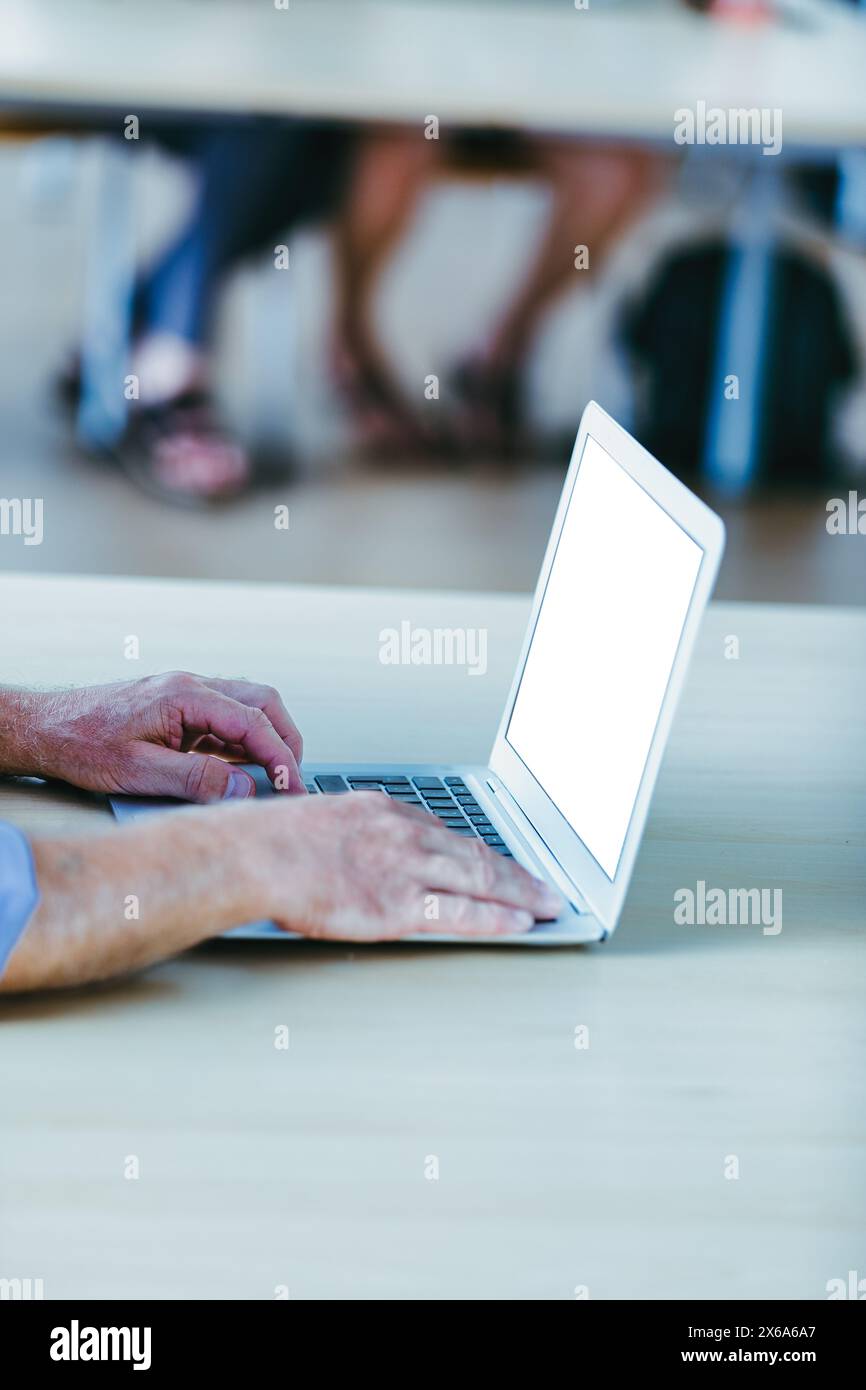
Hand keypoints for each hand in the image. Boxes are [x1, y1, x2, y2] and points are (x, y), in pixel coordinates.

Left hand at [4, 673, 303, 799]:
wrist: (46, 728)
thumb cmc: (80, 743)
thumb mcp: (138, 771)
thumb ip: (196, 779)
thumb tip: (243, 788)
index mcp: (185, 695)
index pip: (253, 721)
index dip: (280, 756)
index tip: (292, 785)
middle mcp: (191, 687)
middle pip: (262, 702)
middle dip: (285, 740)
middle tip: (292, 779)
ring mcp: (186, 695)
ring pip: (248, 706)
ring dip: (266, 739)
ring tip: (272, 777)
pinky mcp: (179, 709)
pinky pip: (225, 720)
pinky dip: (242, 743)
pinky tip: (240, 769)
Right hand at [247, 791, 563, 939]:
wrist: (256, 853)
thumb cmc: (276, 840)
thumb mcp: (328, 819)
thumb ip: (359, 835)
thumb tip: (366, 852)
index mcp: (387, 813)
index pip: (450, 833)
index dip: (483, 852)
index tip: (502, 863)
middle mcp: (406, 836)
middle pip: (477, 854)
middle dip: (518, 873)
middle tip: (546, 885)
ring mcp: (406, 870)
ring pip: (481, 880)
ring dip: (521, 894)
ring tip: (547, 904)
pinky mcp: (398, 905)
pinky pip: (461, 913)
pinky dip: (497, 918)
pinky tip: (519, 923)